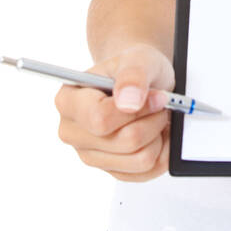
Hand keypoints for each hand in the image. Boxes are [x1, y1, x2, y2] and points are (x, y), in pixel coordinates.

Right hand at [54, 43, 175, 181]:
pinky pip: (147, 171)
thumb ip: (133, 76)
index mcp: (68, 101)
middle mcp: (73, 132)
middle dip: (153, 121)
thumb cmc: (135, 70)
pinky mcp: (112, 171)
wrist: (141, 83)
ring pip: (140, 159)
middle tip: (160, 104)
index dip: (138, 109)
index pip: (100, 119)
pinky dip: (162, 151)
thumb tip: (128, 102)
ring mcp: (90, 155)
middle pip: (125, 142)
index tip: (157, 96)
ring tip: (156, 117)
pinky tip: (157, 133)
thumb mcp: (138, 59)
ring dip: (159, 135)